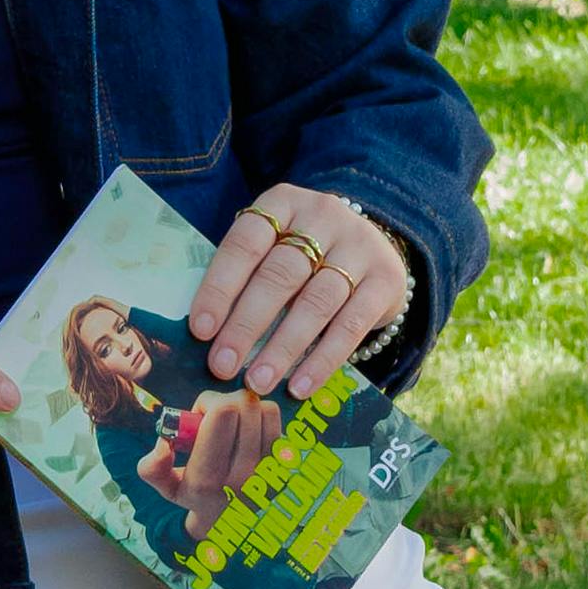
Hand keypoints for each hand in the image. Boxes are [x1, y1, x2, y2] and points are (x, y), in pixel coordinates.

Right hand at [177, 386, 282, 535]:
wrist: (229, 522)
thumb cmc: (193, 493)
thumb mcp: (165, 485)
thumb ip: (151, 467)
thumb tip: (164, 444)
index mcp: (209, 479)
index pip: (223, 414)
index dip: (209, 402)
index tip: (199, 415)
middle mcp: (243, 477)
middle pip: (246, 406)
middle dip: (226, 401)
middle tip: (215, 417)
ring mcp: (269, 472)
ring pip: (266, 409)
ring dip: (247, 408)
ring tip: (233, 423)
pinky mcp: (285, 467)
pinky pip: (278, 422)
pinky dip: (262, 417)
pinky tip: (249, 431)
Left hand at [189, 181, 410, 403]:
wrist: (374, 248)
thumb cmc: (306, 255)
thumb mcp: (275, 248)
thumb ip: (246, 278)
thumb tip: (211, 337)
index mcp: (284, 203)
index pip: (245, 243)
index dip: (220, 287)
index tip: (201, 330)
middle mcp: (324, 216)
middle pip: (280, 274)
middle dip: (247, 324)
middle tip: (222, 365)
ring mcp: (360, 246)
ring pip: (316, 302)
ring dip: (283, 348)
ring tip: (258, 381)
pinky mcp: (386, 279)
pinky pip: (351, 325)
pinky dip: (322, 359)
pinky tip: (300, 385)